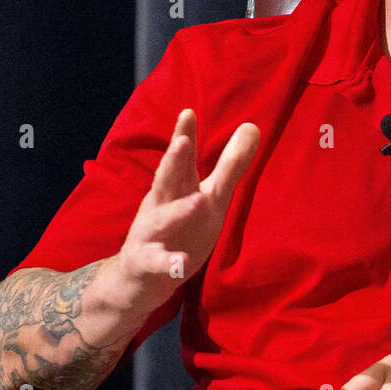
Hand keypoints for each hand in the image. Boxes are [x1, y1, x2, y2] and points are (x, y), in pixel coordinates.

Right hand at [116, 108, 258, 294]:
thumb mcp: (207, 197)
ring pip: (161, 220)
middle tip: (184, 140)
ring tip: (198, 201)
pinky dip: (167, 263)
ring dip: (178, 211)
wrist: (137, 277)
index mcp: (175, 188)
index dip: (183, 135)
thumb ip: (230, 166)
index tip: (188, 112)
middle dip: (173, 160)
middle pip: (166, 180)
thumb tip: (252, 126)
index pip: (180, 159)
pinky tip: (180, 265)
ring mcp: (150, 234)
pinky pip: (156, 263)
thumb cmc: (177, 230)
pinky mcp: (146, 263)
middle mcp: (160, 205)